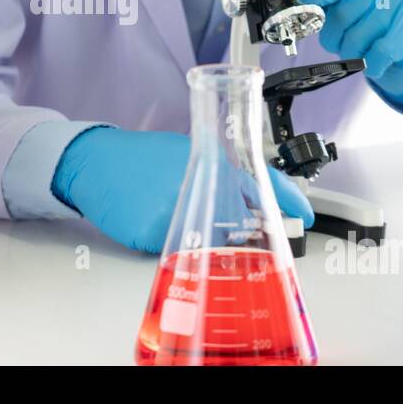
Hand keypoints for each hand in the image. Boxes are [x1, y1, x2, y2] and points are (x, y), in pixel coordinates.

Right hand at [50, 128, 313, 253]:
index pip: (264, 179)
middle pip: (237, 223)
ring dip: (197, 239)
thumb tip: (257, 198)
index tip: (306, 215)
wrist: (95, 162)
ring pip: (206, 243)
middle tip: (220, 228)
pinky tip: (151, 219)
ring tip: (165, 209)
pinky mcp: (156, 233)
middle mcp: (200, 184)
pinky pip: (177, 252)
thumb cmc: (140, 157)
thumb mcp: (188, 151)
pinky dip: (170, 244)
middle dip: (234, 233)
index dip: (290, 197)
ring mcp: (179, 210)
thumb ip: (223, 172)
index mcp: (211, 161)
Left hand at [295, 0, 402, 104]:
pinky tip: (375, 60)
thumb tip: (298, 0)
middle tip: (339, 42)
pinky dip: (370, 64)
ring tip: (362, 49)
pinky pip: (375, 55)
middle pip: (341, 16)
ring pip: (356, 39)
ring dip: (351, 52)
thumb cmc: (378, 19)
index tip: (295, 8)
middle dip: (333, 37)